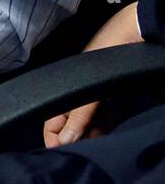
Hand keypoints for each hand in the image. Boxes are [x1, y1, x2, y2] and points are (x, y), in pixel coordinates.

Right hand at [43, 1, 142, 147]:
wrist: (134, 32)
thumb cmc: (107, 51)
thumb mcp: (89, 89)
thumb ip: (76, 116)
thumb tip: (64, 140)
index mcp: (62, 87)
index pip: (50, 120)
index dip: (53, 137)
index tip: (61, 151)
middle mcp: (75, 91)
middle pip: (67, 123)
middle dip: (72, 138)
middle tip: (81, 150)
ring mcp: (93, 94)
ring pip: (85, 122)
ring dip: (88, 135)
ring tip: (94, 145)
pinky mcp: (110, 96)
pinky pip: (102, 118)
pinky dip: (102, 128)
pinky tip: (105, 135)